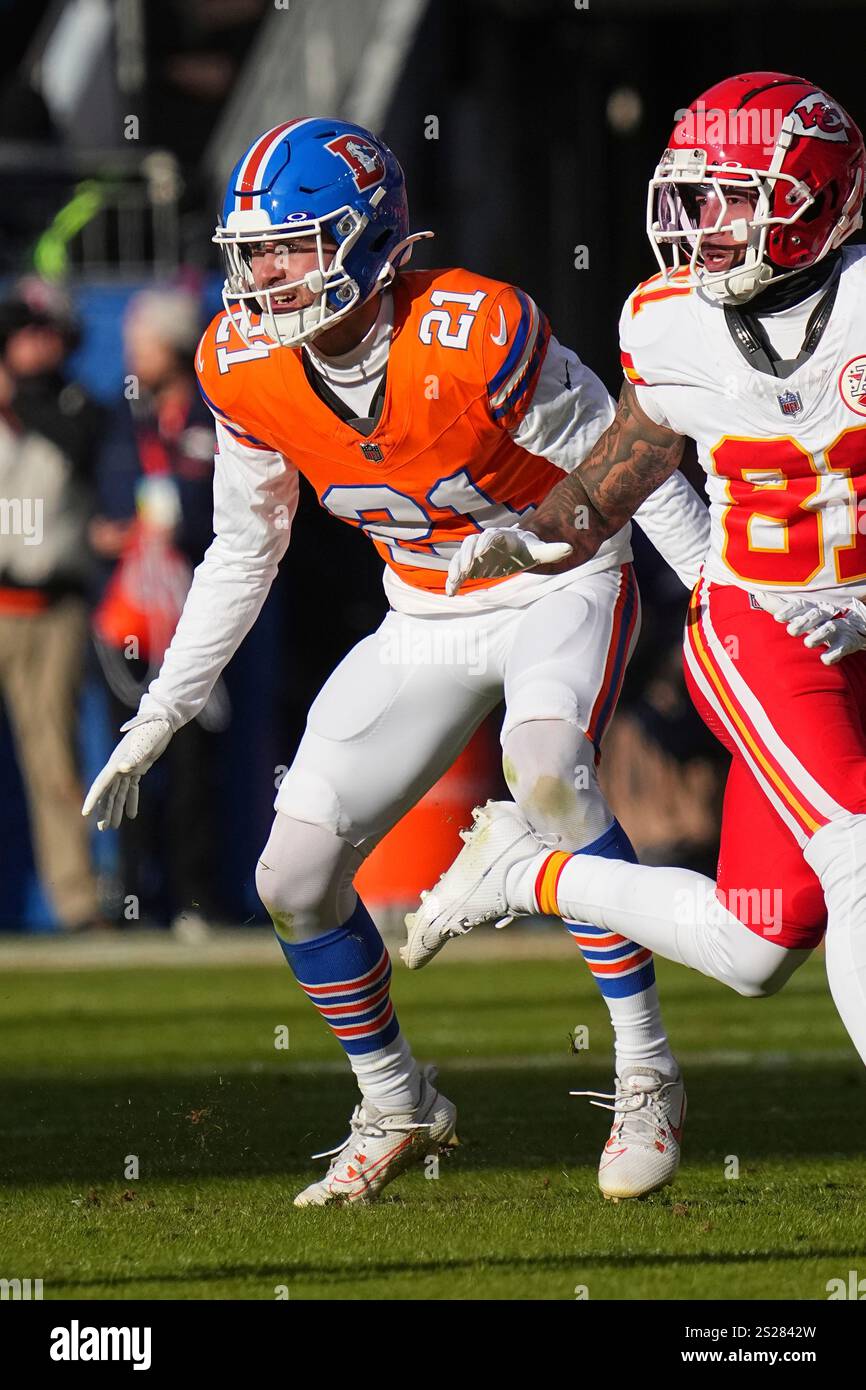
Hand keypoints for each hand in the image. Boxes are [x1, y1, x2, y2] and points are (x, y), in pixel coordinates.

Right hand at [82, 716, 172, 829]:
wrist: (162, 721)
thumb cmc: (152, 730)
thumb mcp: (145, 743)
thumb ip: (135, 756)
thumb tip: (123, 768)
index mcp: (117, 762)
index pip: (101, 784)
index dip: (93, 798)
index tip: (85, 813)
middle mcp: (119, 766)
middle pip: (108, 792)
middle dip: (104, 810)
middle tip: (101, 828)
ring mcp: (128, 767)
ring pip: (118, 792)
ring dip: (115, 809)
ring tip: (113, 827)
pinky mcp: (139, 767)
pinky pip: (131, 788)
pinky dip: (131, 800)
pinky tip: (131, 815)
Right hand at [445, 527, 572, 596]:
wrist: (518, 552)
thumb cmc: (529, 550)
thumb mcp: (540, 551)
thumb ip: (553, 550)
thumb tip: (570, 549)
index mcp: (501, 536)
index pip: (490, 536)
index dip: (484, 542)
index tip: (480, 553)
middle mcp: (485, 542)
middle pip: (470, 544)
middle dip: (465, 555)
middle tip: (463, 569)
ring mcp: (476, 553)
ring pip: (461, 556)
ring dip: (455, 567)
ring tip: (454, 581)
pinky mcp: (471, 565)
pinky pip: (458, 571)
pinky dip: (453, 580)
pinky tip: (452, 593)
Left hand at [755, 591, 865, 665]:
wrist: (853, 624)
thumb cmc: (818, 620)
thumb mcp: (800, 612)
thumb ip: (779, 606)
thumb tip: (758, 594)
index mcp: (811, 607)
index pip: (800, 606)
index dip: (790, 611)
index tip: (778, 617)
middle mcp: (825, 615)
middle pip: (814, 615)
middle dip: (803, 622)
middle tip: (791, 631)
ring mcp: (838, 627)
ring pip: (829, 629)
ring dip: (819, 635)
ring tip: (808, 643)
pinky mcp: (848, 641)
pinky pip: (842, 647)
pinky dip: (834, 653)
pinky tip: (825, 659)